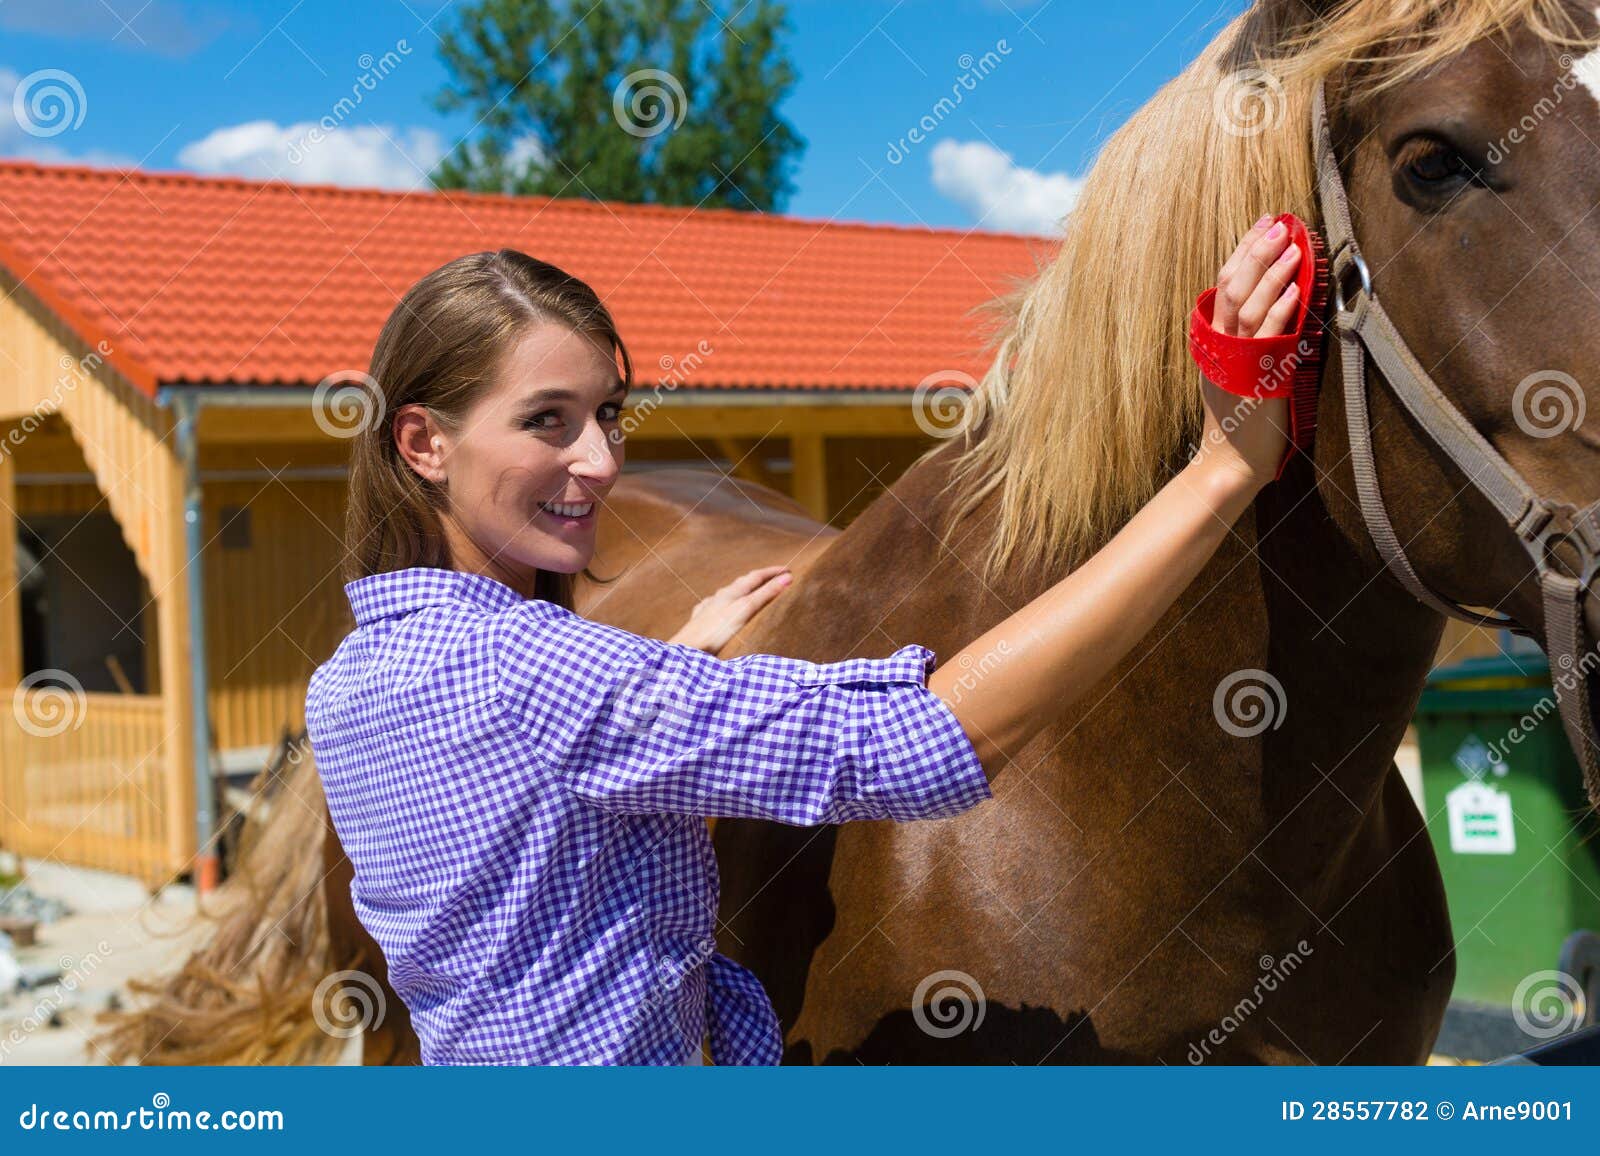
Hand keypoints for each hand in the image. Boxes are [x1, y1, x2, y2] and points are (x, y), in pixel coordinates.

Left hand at [669, 565, 792, 653]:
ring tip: (750, 592)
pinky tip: (722, 610)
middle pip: (742, 583)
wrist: (688, 648)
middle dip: (759, 579)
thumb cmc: (717, 630)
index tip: (788, 570)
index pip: (756, 576)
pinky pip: (715, 608)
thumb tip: (787, 578)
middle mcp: (719, 596)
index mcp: (732, 592)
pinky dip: (725, 605)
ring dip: (742, 591)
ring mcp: (709, 608)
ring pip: (728, 595)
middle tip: (773, 578)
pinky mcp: (702, 621)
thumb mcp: (745, 610)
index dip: (772, 572)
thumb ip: (765, 594)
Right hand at [1194, 215, 1298, 489]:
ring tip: (1292, 247)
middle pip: (1231, 287)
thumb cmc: (1239, 422)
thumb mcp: (1235, 373)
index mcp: (1214, 341)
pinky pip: (1267, 337)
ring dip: (1272, 273)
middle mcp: (1221, 346)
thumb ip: (1245, 341)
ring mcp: (1236, 361)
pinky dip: (1281, 309)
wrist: (1230, 463)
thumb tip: (1272, 305)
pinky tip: (1297, 289)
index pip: (1223, 284)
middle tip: (1278, 224)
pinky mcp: (1257, 377)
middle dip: (1255, 251)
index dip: (1243, 251)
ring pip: (1247, 306)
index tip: (1263, 225)